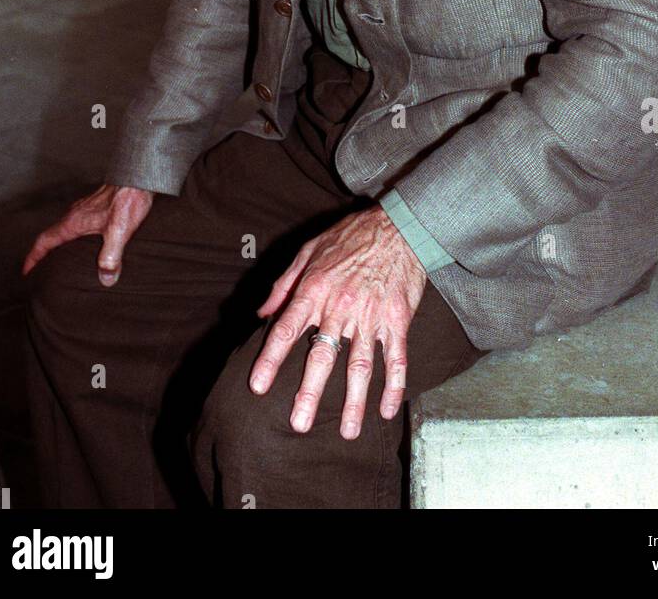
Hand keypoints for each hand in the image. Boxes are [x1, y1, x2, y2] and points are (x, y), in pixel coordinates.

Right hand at [21, 183, 153, 285]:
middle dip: (43, 253)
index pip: (45, 241)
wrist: (139, 176)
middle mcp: (75, 214)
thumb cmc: (128, 198)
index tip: (27, 272)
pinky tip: (86, 242)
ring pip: (64, 228)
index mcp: (74, 221)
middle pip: (51, 235)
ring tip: (60, 259)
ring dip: (58, 243)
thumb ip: (111, 255)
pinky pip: (77, 224)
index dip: (34, 257)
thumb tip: (105, 279)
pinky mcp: (97, 206)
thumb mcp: (119, 230)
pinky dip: (74, 236)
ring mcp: (85, 208)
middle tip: (39, 269)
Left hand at [249, 205, 426, 439]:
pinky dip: (394, 385)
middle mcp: (341, 306)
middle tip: (299, 423)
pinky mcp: (398, 320)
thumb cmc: (351, 237)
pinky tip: (387, 410)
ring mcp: (372, 315)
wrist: (399, 226)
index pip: (287, 329)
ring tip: (349, 432)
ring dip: (355, 400)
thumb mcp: (310, 250)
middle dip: (310, 392)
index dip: (271, 359)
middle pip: (323, 355)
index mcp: (315, 289)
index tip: (257, 386)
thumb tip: (262, 313)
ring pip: (361, 365)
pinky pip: (396, 358)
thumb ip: (284, 283)